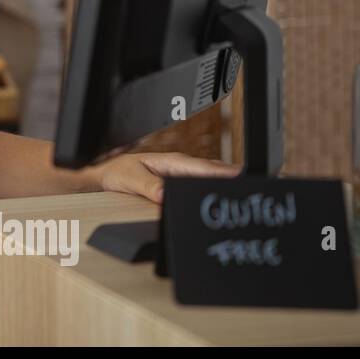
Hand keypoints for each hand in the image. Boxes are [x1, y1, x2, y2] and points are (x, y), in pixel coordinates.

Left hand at [92, 152, 237, 203]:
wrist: (105, 176)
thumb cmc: (117, 173)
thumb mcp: (131, 180)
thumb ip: (149, 187)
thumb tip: (166, 196)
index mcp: (170, 162)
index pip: (201, 168)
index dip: (222, 172)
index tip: (241, 176)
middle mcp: (178, 166)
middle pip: (211, 171)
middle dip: (232, 176)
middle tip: (254, 185)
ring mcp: (180, 174)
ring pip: (207, 176)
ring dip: (225, 181)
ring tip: (246, 190)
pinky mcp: (177, 182)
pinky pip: (199, 183)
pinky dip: (212, 187)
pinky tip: (220, 194)